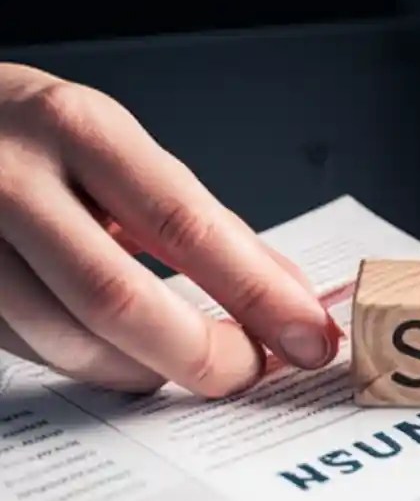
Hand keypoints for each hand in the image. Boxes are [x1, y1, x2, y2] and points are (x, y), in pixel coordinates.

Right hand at [0, 64, 339, 395]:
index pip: (186, 227)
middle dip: (202, 354)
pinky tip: (123, 353)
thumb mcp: (113, 147)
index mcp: (78, 129)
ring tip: (187, 363)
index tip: (309, 336)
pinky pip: (29, 348)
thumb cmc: (27, 136)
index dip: (257, 295)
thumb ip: (199, 220)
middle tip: (249, 371)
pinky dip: (92, 363)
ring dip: (146, 371)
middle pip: (119, 300)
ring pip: (68, 341)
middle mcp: (11, 178)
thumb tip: (288, 296)